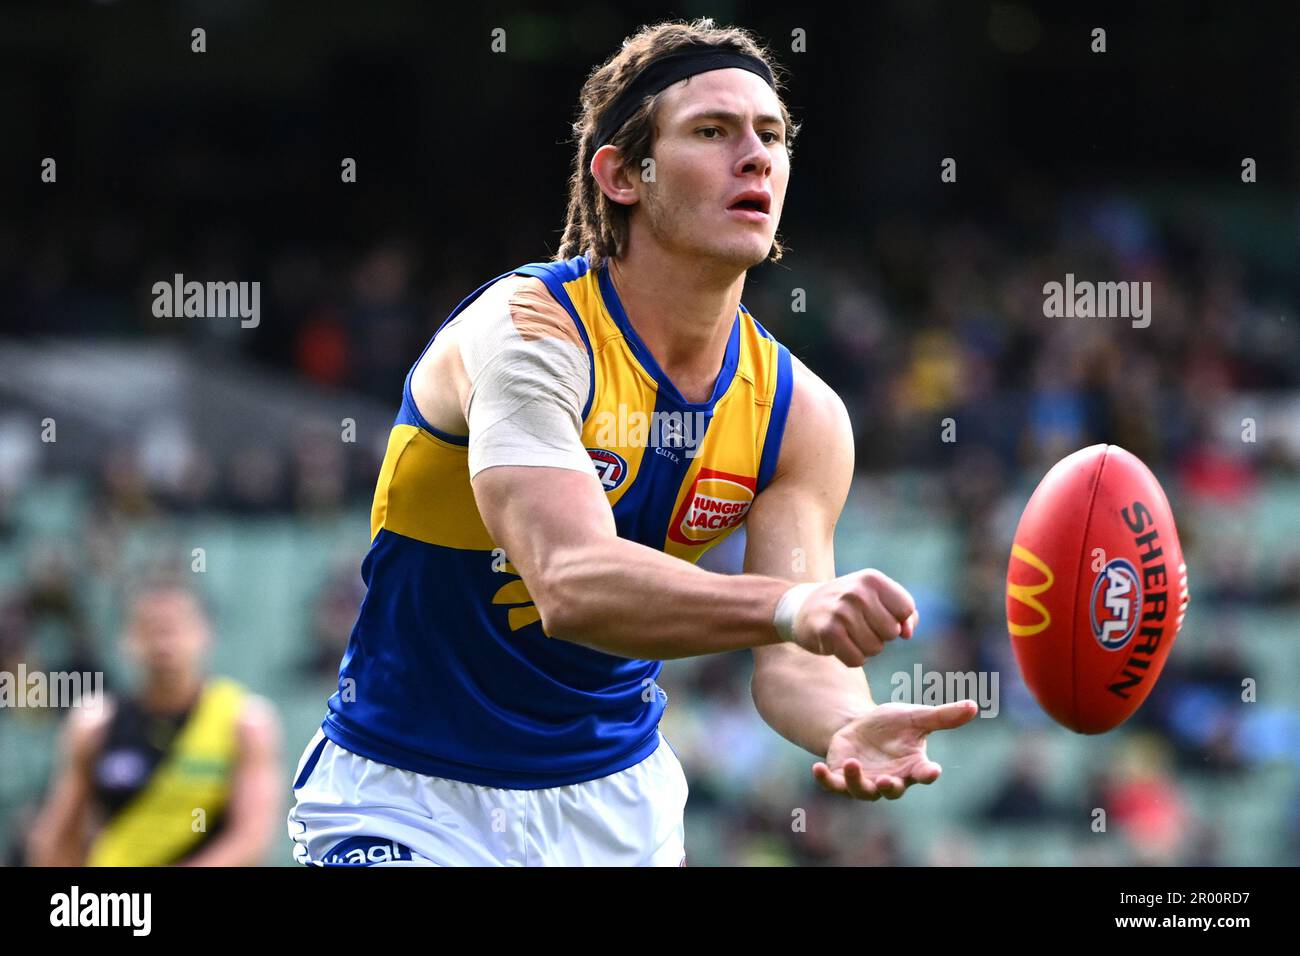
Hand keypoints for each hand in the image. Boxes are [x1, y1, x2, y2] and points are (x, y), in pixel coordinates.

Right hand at [791, 568, 918, 665]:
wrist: (801, 606)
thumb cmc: (848, 605)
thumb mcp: (875, 598)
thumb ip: (903, 613)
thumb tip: (907, 634)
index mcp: (872, 579)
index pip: (906, 609)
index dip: (897, 619)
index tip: (878, 614)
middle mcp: (857, 592)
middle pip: (892, 632)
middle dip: (880, 635)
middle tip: (859, 624)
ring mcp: (842, 611)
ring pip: (875, 648)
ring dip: (864, 648)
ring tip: (848, 633)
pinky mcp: (829, 632)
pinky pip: (857, 660)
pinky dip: (851, 658)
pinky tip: (838, 644)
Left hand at [812, 700, 977, 799]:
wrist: (859, 726)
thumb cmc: (893, 725)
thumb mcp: (916, 717)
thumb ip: (943, 716)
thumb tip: (974, 705)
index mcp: (911, 766)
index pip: (923, 774)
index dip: (928, 774)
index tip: (933, 771)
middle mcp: (890, 779)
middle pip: (892, 790)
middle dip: (890, 787)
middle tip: (888, 782)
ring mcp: (865, 780)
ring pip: (862, 790)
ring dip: (857, 781)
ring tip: (851, 766)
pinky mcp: (841, 776)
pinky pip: (833, 784)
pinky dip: (826, 779)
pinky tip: (818, 769)